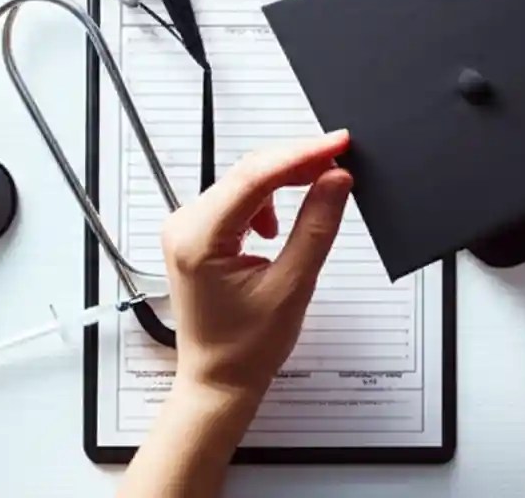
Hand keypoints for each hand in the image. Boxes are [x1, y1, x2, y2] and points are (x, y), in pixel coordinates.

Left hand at [159, 130, 353, 400]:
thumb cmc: (245, 347)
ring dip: (283, 180)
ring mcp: (187, 227)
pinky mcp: (197, 233)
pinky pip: (237, 199)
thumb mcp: (293, 285)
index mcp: (198, 239)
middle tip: (340, 157)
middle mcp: (184, 226)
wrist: (220, 379)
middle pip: (248, 172)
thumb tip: (335, 181)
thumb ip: (316, 226)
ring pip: (244, 182)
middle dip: (296, 162)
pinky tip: (281, 223)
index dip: (301, 154)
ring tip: (319, 188)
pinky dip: (267, 199)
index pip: (254, 177)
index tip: (336, 143)